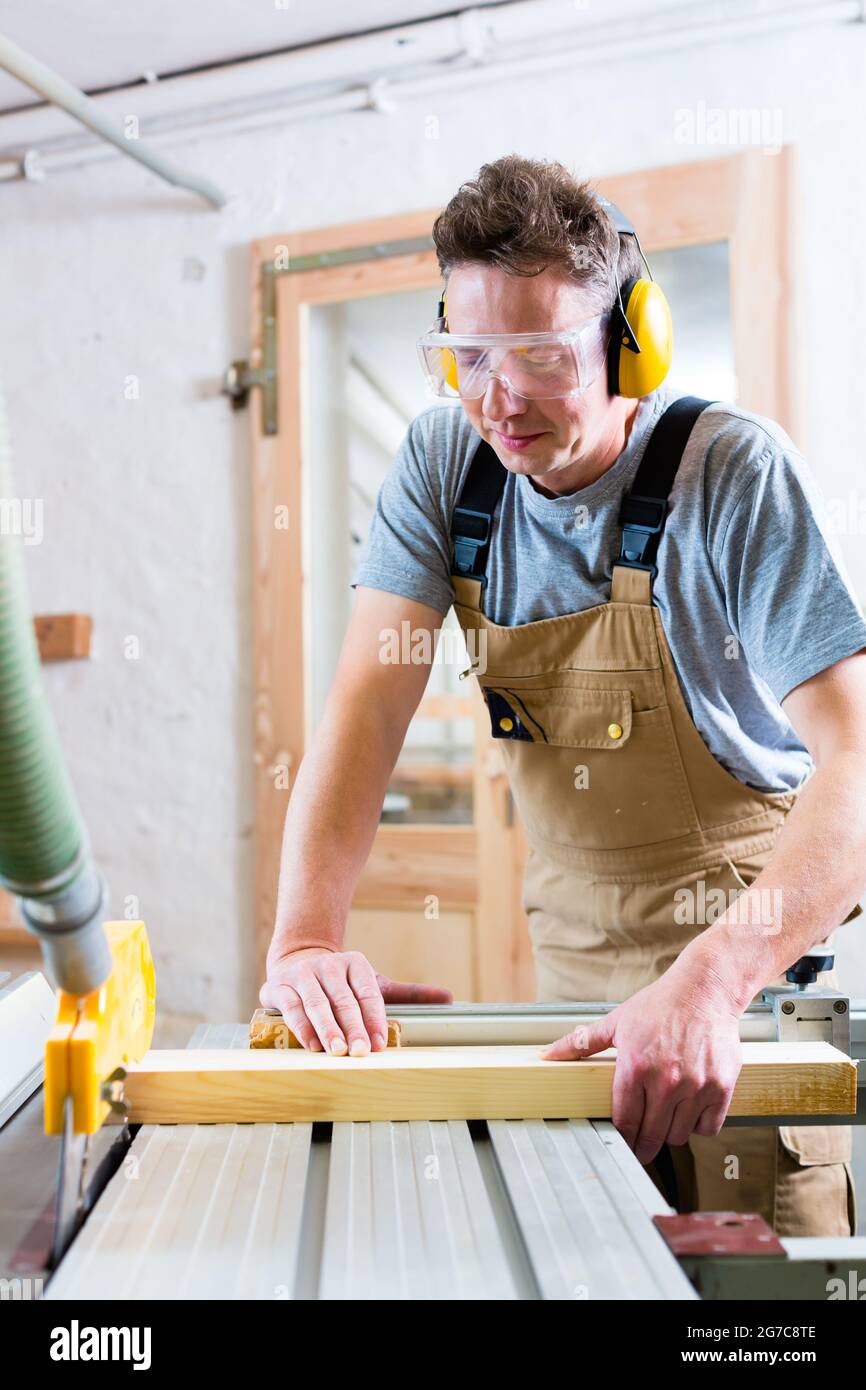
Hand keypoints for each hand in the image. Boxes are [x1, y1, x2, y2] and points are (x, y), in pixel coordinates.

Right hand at [260, 947, 452, 1055]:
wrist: (295, 962)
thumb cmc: (340, 983)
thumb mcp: (372, 984)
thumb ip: (409, 993)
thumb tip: (449, 998)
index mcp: (355, 963)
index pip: (369, 993)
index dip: (375, 1019)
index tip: (380, 1044)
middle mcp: (329, 966)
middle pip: (344, 1000)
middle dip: (354, 1028)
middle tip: (362, 1053)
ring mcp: (303, 975)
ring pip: (317, 1004)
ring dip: (328, 1029)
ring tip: (338, 1051)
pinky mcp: (280, 986)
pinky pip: (292, 1009)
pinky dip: (303, 1028)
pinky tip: (313, 1046)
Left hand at [541, 968, 743, 1163]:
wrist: (704, 990)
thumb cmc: (660, 1005)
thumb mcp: (617, 1022)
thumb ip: (582, 1043)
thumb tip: (547, 1054)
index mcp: (635, 1067)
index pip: (625, 1123)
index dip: (623, 1140)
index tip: (623, 1146)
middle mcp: (666, 1081)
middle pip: (652, 1137)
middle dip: (645, 1145)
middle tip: (643, 1143)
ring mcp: (696, 1086)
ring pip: (679, 1135)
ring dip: (672, 1131)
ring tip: (668, 1114)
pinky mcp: (721, 1088)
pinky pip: (708, 1128)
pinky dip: (699, 1124)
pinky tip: (691, 1108)